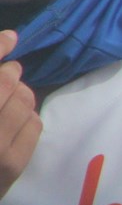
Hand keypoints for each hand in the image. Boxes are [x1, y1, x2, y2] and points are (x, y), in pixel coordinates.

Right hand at [0, 30, 42, 198]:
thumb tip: (9, 39)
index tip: (10, 38)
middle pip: (5, 84)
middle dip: (9, 74)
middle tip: (9, 71)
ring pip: (23, 101)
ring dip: (19, 94)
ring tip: (9, 99)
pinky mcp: (13, 166)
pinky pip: (34, 123)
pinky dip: (27, 115)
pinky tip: (13, 121)